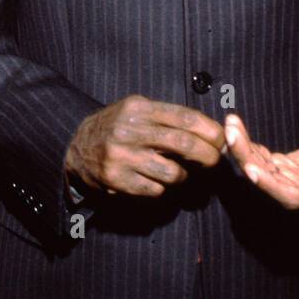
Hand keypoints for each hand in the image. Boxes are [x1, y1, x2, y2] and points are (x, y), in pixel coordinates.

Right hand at [65, 95, 225, 196]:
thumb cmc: (117, 127)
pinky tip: (157, 181)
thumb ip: (168, 118)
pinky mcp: (116, 180)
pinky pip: (155, 190)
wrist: (76, 147)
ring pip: (173, 173)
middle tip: (216, 161)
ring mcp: (122, 157)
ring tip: (180, 173)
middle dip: (208, 155)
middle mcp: (129, 130)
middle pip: (184, 144)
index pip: (185, 117)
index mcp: (138, 108)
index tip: (222, 140)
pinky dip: (163, 189)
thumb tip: (211, 132)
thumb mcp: (138, 111)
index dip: (210, 130)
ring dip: (184, 176)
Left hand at [224, 114, 298, 209]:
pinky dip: (248, 147)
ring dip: (243, 150)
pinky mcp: (285, 169)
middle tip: (231, 133)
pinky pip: (262, 160)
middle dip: (247, 160)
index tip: (252, 170)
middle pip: (268, 183)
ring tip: (231, 125)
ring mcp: (292, 181)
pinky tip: (237, 129)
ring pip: (260, 170)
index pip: (293, 198)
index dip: (271, 187)